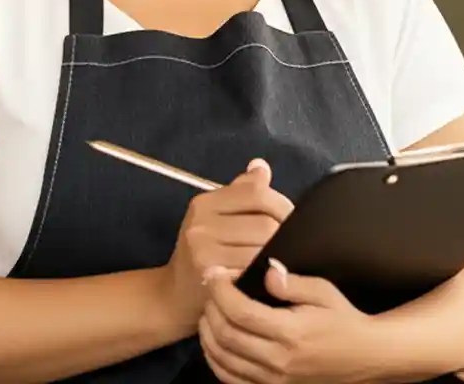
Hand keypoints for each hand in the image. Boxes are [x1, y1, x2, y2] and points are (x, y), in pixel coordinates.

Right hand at [161, 160, 294, 327]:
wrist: (173, 296)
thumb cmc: (202, 255)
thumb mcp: (215, 218)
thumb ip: (241, 192)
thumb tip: (260, 166)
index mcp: (205, 203)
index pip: (256, 192)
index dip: (281, 204)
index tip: (290, 219)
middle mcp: (201, 222)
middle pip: (264, 222)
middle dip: (285, 234)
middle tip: (290, 246)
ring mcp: (203, 248)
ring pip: (262, 246)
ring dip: (277, 256)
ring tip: (280, 262)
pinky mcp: (209, 273)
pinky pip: (253, 269)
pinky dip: (265, 273)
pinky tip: (267, 277)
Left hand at [198, 259, 376, 383]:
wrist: (366, 357)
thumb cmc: (344, 321)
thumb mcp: (323, 292)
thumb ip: (291, 283)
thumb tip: (265, 270)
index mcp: (290, 333)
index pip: (240, 312)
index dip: (220, 290)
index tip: (216, 273)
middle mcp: (278, 361)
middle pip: (226, 335)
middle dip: (211, 308)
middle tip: (211, 288)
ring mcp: (274, 381)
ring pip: (222, 360)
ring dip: (207, 334)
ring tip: (208, 311)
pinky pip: (231, 380)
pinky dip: (216, 361)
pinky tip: (214, 343)